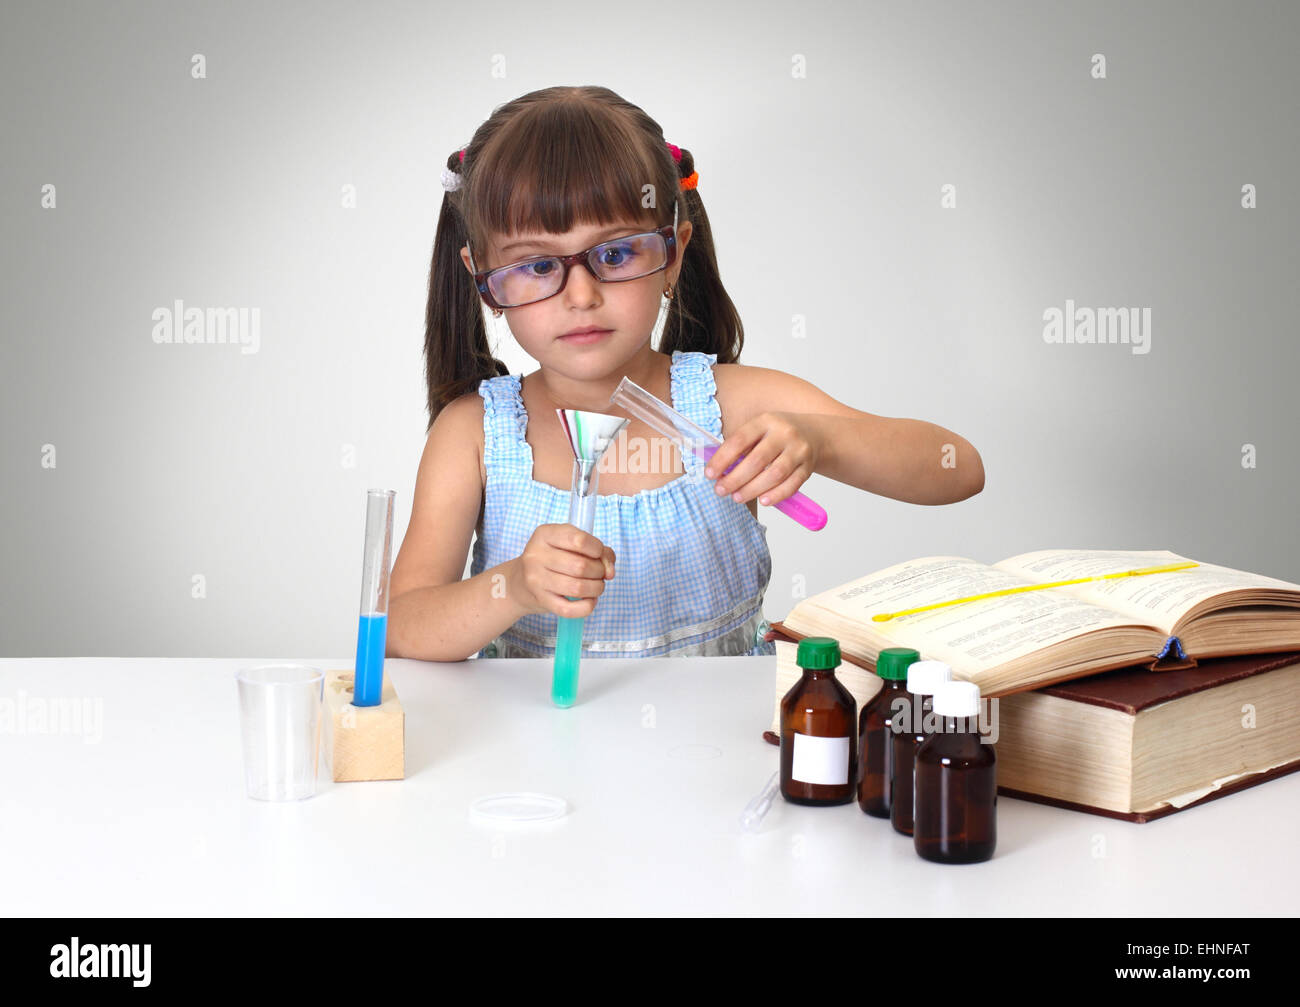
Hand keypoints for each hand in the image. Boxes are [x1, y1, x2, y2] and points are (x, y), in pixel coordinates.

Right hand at [508, 523, 615, 618]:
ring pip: (578, 588)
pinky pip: (570, 609)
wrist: (519, 583)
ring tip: (596, 586)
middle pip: (581, 566)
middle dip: (599, 571)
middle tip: (599, 573)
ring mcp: (536, 580)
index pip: (579, 540)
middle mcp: (536, 555)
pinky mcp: (541, 600)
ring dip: (596, 588)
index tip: (598, 554)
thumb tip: (610, 571)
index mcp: (545, 534)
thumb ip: (598, 551)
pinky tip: (589, 600)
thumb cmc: (553, 559)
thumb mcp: (569, 544)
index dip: (598, 549)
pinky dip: (587, 606)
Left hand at [703, 411, 821, 506]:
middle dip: (735, 478)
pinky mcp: (808, 467)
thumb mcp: (759, 430)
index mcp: (766, 421)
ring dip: (753, 489)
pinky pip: (792, 484)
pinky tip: (763, 501)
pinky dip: (777, 495)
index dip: (722, 459)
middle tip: (720, 490)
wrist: (814, 433)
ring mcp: (799, 450)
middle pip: (757, 460)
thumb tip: (716, 470)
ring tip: (737, 497)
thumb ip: (741, 447)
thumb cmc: (777, 435)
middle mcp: (784, 433)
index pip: (740, 440)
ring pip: (775, 474)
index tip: (709, 474)